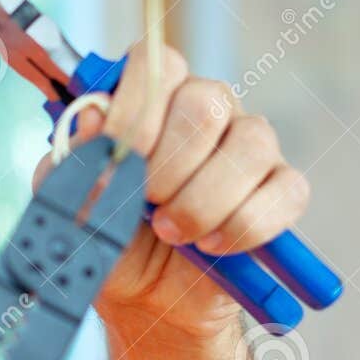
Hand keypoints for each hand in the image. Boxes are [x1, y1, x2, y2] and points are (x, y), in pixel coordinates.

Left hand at [32, 40, 309, 339]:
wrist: (145, 297)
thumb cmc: (111, 236)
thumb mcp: (74, 201)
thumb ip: (77, 158)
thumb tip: (91, 117)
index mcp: (154, 100)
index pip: (158, 63)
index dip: (137, 107)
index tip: (119, 155)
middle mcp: (207, 111)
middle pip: (206, 100)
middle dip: (169, 163)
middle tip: (147, 201)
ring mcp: (250, 148)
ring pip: (251, 143)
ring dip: (203, 199)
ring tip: (172, 232)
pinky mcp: (282, 190)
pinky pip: (285, 191)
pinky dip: (243, 226)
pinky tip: (210, 245)